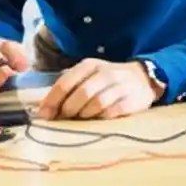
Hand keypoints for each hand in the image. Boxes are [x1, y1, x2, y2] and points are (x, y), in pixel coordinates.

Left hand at [37, 59, 161, 120]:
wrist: (142, 78)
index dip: (52, 100)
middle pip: (81, 93)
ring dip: (85, 115)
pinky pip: (114, 111)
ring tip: (81, 119)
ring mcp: (120, 85)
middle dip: (69, 109)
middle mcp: (104, 72)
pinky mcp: (133, 99)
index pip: (65, 83)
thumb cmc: (107, 81)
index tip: (43, 116)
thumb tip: (46, 110)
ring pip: (97, 103)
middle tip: (63, 120)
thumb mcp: (88, 77)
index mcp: (88, 66)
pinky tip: (99, 120)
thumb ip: (69, 88)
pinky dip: (103, 117)